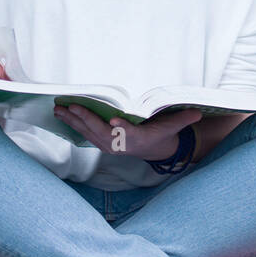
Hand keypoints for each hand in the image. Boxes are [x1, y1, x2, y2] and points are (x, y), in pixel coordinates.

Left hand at [52, 104, 202, 159]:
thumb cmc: (160, 134)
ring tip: (58, 109)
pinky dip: (73, 124)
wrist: (152, 150)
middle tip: (71, 106)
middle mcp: (119, 144)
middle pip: (101, 131)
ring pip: (88, 132)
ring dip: (73, 121)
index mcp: (137, 139)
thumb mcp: (172, 127)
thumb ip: (182, 119)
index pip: (129, 134)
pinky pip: (85, 133)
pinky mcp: (101, 143)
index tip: (114, 121)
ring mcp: (108, 145)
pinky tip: (62, 114)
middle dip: (85, 118)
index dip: (121, 129)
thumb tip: (197, 112)